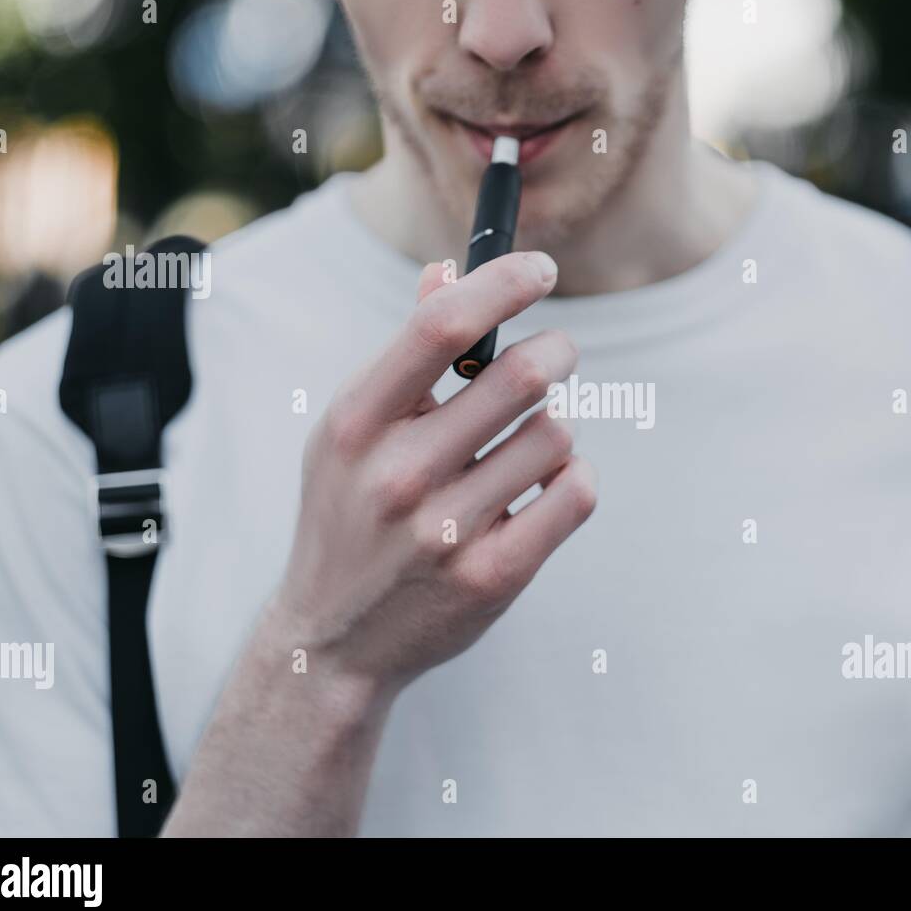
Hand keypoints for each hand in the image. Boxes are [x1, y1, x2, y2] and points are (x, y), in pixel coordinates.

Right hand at [269, 251, 596, 700]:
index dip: (502, 282)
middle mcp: (397, 476)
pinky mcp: (493, 575)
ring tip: (524, 449)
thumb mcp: (350, 434)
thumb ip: (404, 358)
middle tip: (558, 354)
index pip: (441, 326)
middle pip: (520, 375)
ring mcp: (445, 531)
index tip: (540, 269)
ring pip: (556, 435)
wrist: (334, 642)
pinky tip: (546, 486)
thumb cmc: (349, 516)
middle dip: (556, 352)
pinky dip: (574, 479)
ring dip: (554, 430)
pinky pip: (576, 493)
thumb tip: (446, 272)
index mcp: (355, 424)